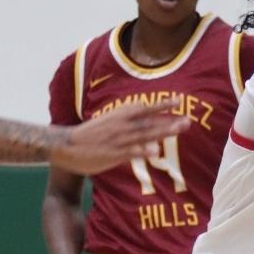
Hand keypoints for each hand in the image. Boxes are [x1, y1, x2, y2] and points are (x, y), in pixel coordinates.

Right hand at [54, 105, 190, 175]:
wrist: (65, 145)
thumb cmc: (89, 136)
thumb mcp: (107, 123)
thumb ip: (125, 125)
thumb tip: (141, 129)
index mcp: (119, 115)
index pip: (145, 108)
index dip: (162, 104)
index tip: (179, 99)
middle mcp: (121, 125)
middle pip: (149, 122)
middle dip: (169, 121)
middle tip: (188, 120)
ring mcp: (117, 140)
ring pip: (143, 135)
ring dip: (162, 132)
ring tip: (178, 130)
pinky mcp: (112, 154)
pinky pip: (130, 152)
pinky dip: (142, 150)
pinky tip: (155, 151)